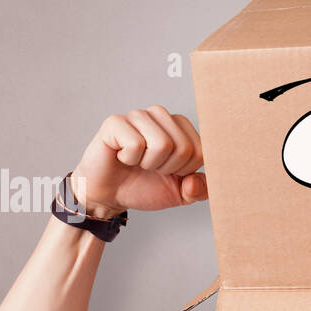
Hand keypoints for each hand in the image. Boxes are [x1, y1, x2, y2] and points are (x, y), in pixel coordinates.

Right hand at [69, 105, 207, 216]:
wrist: (110, 195)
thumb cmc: (144, 187)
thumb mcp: (180, 194)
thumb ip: (199, 190)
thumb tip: (195, 182)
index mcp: (181, 128)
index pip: (201, 150)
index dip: (186, 171)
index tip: (169, 172)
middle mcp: (161, 116)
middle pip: (184, 147)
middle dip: (169, 168)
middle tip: (151, 168)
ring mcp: (138, 116)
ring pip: (163, 144)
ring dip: (150, 164)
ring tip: (138, 162)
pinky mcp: (115, 122)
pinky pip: (136, 144)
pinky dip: (129, 159)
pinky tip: (122, 157)